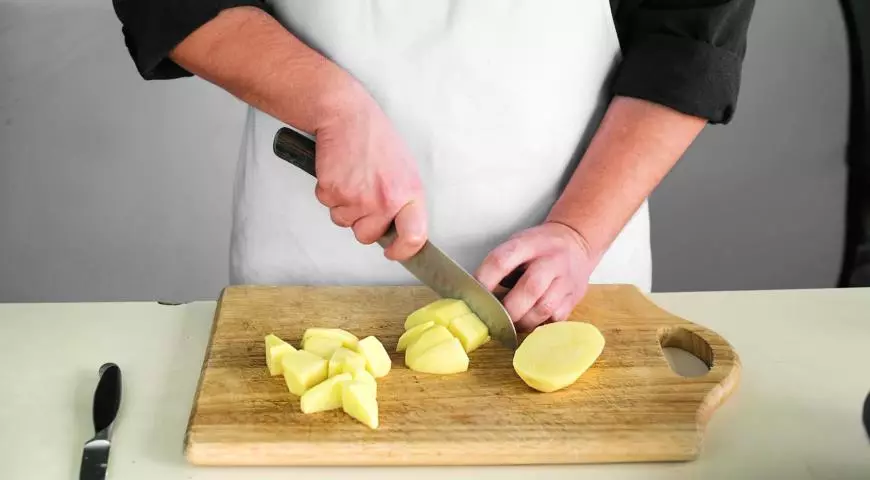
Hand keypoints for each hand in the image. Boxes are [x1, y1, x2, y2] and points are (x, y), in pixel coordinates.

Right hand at [313, 86, 427, 259]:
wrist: (346, 115)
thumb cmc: (375, 139)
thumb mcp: (404, 170)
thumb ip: (403, 201)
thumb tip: (399, 229)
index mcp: (410, 193)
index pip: (414, 237)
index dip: (402, 251)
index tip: (393, 252)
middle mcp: (386, 199)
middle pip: (368, 236)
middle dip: (360, 222)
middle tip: (362, 195)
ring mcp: (358, 197)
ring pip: (344, 222)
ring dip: (343, 205)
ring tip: (351, 176)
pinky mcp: (334, 191)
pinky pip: (328, 205)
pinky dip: (328, 191)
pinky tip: (338, 171)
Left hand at [475, 222, 597, 331]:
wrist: (577, 243)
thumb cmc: (538, 247)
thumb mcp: (517, 244)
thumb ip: (499, 266)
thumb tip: (477, 296)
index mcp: (529, 243)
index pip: (503, 260)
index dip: (485, 279)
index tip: (474, 296)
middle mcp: (551, 261)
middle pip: (529, 288)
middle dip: (508, 309)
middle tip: (494, 319)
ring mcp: (566, 280)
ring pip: (545, 308)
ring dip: (522, 322)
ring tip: (510, 325)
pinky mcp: (574, 298)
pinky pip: (556, 318)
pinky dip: (540, 325)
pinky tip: (529, 321)